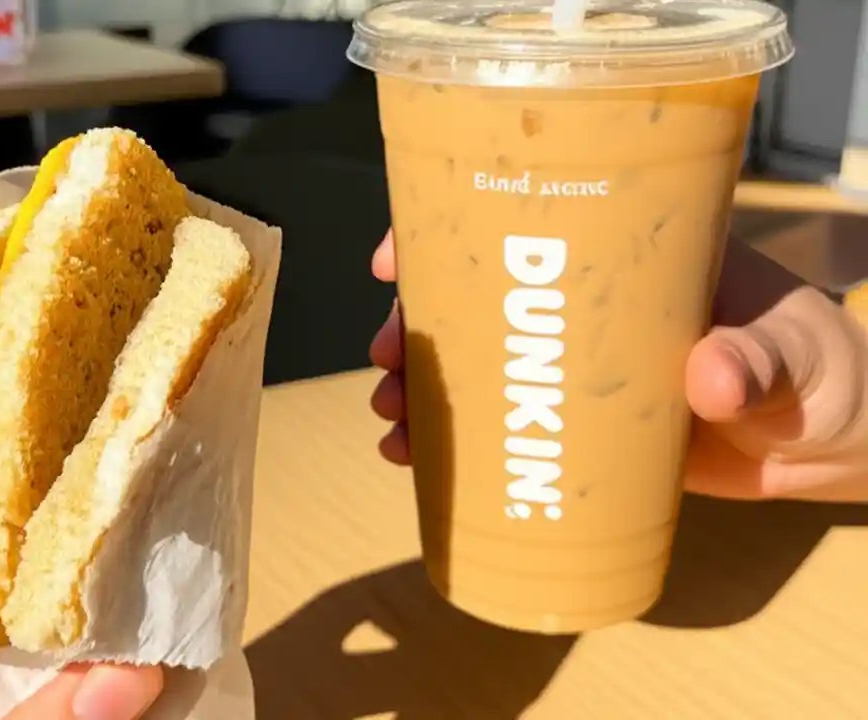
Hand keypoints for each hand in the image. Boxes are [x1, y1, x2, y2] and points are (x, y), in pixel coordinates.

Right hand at [369, 231, 867, 501]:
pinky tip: (415, 462)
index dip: (442, 236)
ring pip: (474, 369)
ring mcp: (575, 369)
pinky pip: (498, 429)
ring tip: (392, 425)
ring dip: (419, 390)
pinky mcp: (576, 429)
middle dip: (413, 328)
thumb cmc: (818, 369)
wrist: (832, 442)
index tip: (392, 264)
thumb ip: (753, 362)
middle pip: (471, 302)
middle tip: (387, 362)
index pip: (518, 225)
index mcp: (621, 257)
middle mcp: (584, 308)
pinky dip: (450, 444)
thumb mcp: (790, 356)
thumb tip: (706, 384)